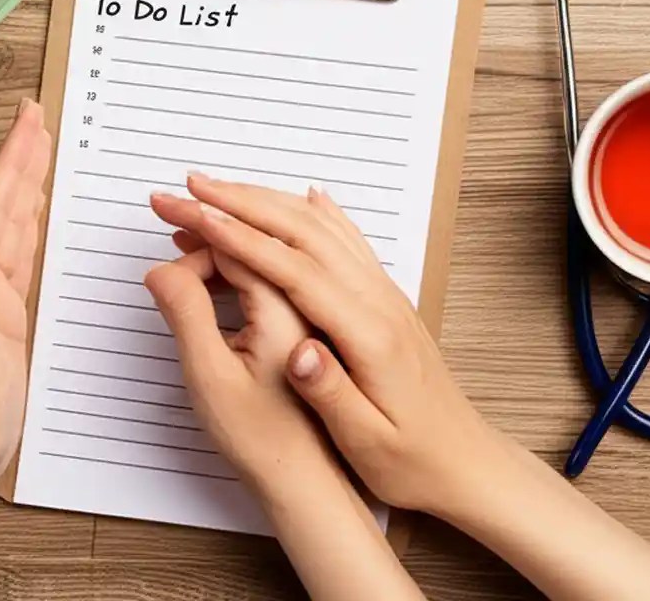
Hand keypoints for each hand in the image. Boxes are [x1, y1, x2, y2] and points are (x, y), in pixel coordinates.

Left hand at [0, 100, 50, 487]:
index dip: (13, 163)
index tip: (29, 122)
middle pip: (1, 206)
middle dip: (20, 159)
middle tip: (36, 115)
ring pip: (11, 224)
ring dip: (25, 182)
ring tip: (39, 145)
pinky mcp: (1, 313)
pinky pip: (19, 254)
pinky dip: (29, 222)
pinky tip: (35, 207)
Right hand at [150, 174, 496, 515]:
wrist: (463, 462)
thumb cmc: (412, 460)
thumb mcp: (367, 442)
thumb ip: (331, 393)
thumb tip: (300, 353)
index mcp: (368, 334)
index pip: (293, 269)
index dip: (239, 238)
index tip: (195, 214)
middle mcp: (379, 303)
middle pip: (303, 232)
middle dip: (240, 203)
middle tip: (187, 188)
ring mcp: (385, 297)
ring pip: (321, 228)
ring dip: (268, 202)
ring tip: (218, 190)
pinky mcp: (386, 302)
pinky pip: (347, 241)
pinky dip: (317, 214)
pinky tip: (305, 200)